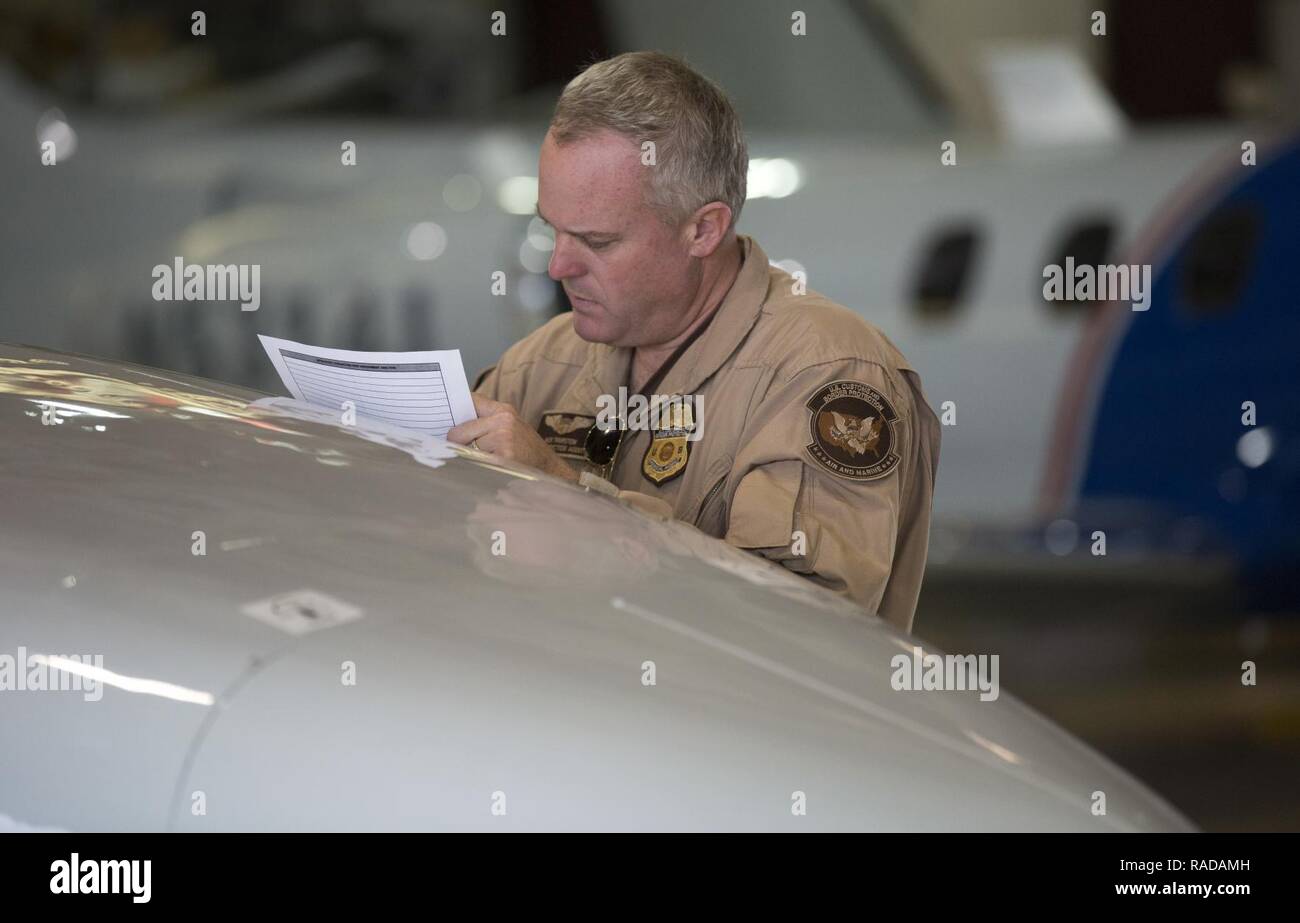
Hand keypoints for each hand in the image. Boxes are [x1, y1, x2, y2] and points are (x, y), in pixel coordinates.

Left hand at [447, 394, 579, 482]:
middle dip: (456, 444)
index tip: (438, 415)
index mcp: (503, 411)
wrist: (549, 470)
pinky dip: (475, 469)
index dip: (452, 409)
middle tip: (459, 453)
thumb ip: (484, 422)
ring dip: (468, 459)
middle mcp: (504, 421)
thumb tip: (449, 425)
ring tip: (484, 463)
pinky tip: (488, 471)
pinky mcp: (502, 458)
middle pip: (458, 431)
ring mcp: (503, 439)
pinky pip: (473, 463)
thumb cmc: (525, 451)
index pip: (468, 401)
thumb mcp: (510, 428)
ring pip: (465, 449)